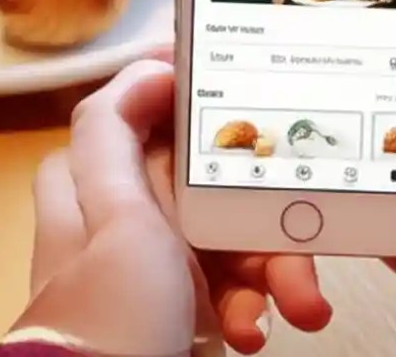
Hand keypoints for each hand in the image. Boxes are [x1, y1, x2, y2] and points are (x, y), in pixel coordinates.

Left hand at [11, 59, 330, 354]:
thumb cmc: (107, 322)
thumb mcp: (110, 218)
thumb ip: (112, 135)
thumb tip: (142, 67)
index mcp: (98, 187)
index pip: (140, 118)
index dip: (185, 93)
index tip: (243, 78)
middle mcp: (121, 223)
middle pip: (205, 186)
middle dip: (258, 208)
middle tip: (297, 229)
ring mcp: (150, 275)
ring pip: (228, 244)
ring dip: (268, 271)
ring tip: (297, 304)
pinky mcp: (177, 320)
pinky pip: (230, 297)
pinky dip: (252, 311)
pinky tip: (258, 332)